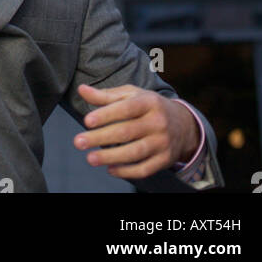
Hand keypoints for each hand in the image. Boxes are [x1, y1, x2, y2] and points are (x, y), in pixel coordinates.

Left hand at [73, 83, 199, 178]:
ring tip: (90, 158)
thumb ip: (106, 95)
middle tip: (79, 142)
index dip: (106, 115)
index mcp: (149, 102)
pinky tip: (110, 169)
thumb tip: (82, 90)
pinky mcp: (165, 160)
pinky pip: (144, 169)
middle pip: (126, 132)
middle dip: (100, 138)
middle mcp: (158, 122)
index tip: (87, 121)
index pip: (126, 108)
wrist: (183, 125)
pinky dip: (126, 171)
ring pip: (135, 152)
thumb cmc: (148, 106)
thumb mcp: (131, 95)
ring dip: (110, 157)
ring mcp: (162, 142)